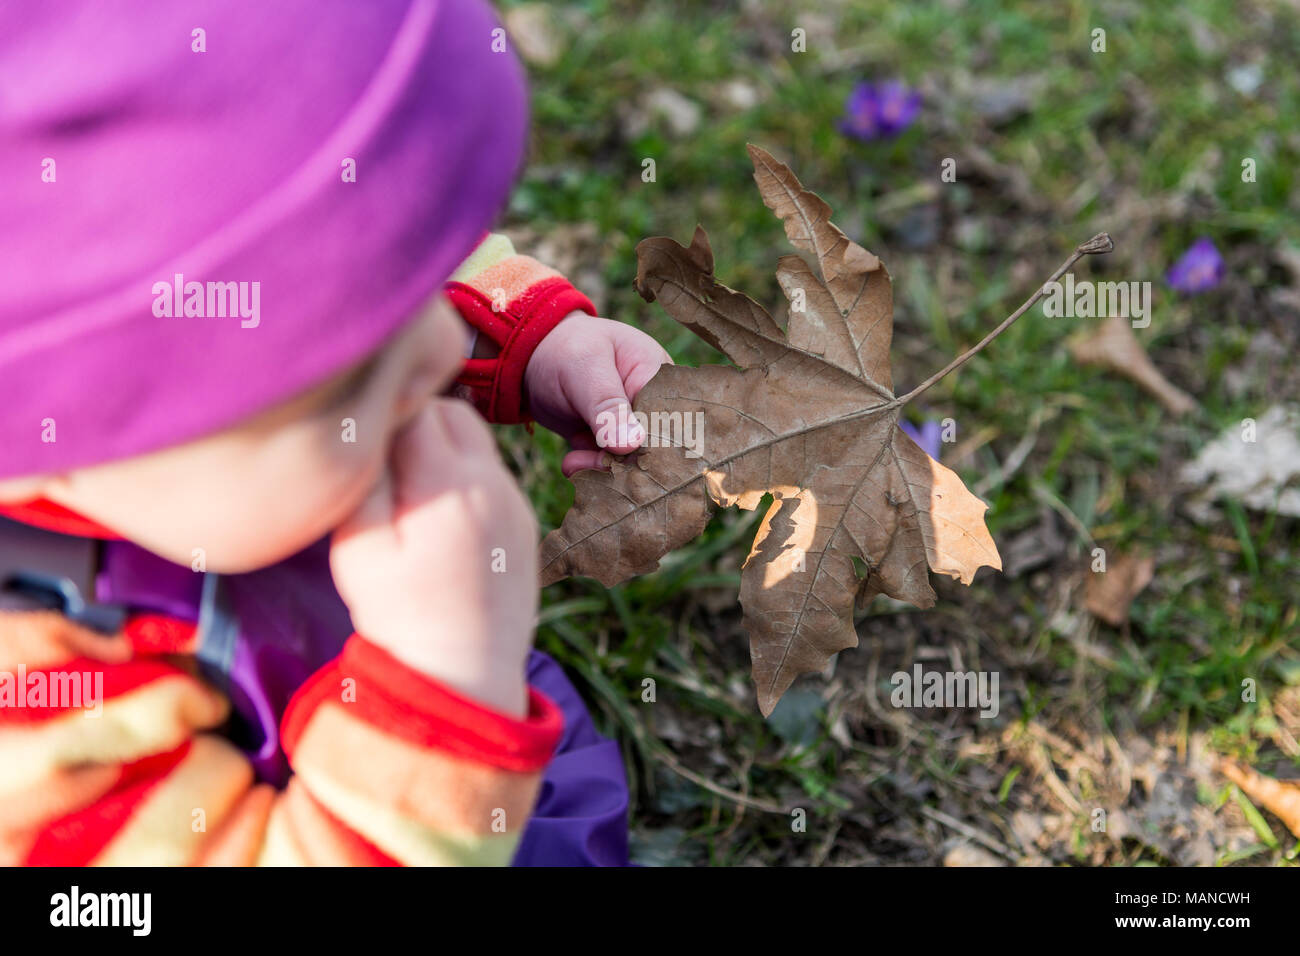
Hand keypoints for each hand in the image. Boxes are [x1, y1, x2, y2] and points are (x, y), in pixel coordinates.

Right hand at [329, 400, 537, 715]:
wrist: (464, 675)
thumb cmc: (399, 615)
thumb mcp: (359, 547)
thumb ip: (364, 475)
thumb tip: (368, 422)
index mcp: (449, 483)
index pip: (416, 404)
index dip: (383, 414)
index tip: (362, 446)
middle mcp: (493, 484)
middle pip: (451, 412)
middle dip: (414, 423)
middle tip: (383, 469)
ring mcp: (514, 502)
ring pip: (475, 441)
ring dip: (441, 451)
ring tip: (411, 497)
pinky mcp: (523, 523)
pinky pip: (491, 475)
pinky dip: (464, 480)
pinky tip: (439, 521)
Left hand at [524, 311, 672, 476]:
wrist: (538, 358)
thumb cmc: (567, 349)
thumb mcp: (584, 367)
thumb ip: (607, 405)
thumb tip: (632, 445)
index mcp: (664, 381)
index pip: (671, 425)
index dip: (651, 449)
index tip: (618, 457)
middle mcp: (658, 409)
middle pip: (656, 452)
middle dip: (621, 466)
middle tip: (581, 462)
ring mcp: (638, 430)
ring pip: (633, 466)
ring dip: (602, 471)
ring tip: (572, 462)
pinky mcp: (618, 446)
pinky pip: (614, 469)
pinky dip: (592, 471)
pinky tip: (572, 463)